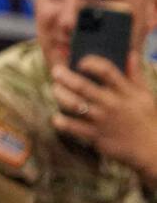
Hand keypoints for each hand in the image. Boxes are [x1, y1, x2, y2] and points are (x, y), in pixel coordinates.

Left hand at [50, 53, 156, 179]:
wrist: (151, 149)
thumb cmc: (146, 119)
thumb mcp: (145, 95)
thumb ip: (135, 74)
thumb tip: (130, 53)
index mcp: (125, 91)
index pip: (107, 71)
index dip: (91, 63)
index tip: (81, 61)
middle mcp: (112, 104)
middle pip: (84, 87)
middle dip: (66, 77)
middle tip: (56, 71)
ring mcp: (102, 120)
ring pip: (75, 105)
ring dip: (61, 95)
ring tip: (55, 89)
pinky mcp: (96, 136)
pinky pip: (74, 128)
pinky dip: (62, 122)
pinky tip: (56, 117)